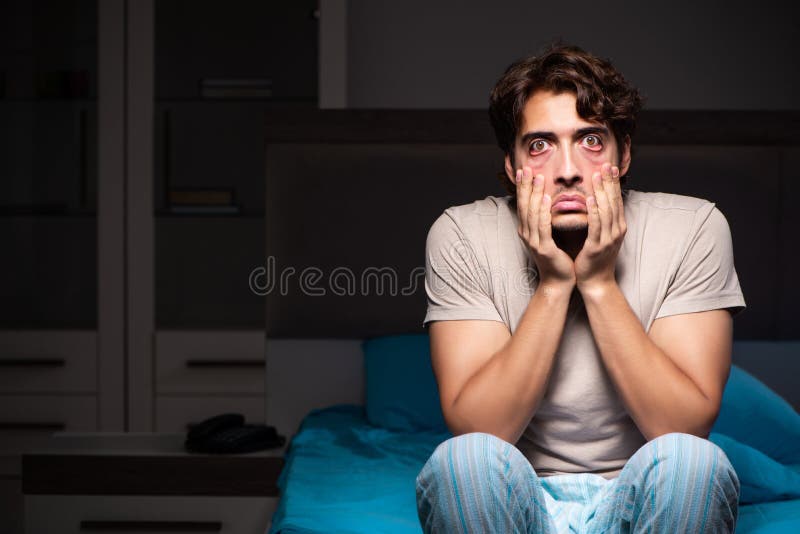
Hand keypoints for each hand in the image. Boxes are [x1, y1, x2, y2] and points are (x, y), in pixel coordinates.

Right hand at [516, 166, 575, 287]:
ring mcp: (534, 242)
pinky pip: (543, 226)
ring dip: (535, 194)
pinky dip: (544, 212)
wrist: (559, 281)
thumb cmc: (558, 258)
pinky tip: (547, 199)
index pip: (523, 204)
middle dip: (525, 186)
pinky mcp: (544, 248)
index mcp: (528, 230)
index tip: (524, 170)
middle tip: (526, 168)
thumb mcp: (549, 235)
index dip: (523, 187)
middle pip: (524, 206)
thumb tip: (550, 200)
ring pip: (532, 213)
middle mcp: (527, 234)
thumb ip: (546, 219)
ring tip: (537, 177)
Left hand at [575, 162, 625, 293]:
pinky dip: (594, 212)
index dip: (613, 183)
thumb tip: (594, 201)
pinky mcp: (598, 247)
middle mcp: (616, 230)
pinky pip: (596, 226)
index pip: (616, 200)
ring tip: (596, 176)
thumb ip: (599, 219)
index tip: (608, 166)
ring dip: (601, 192)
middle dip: (609, 182)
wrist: (595, 282)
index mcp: (617, 226)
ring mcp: (609, 239)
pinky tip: (589, 200)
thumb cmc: (594, 258)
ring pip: (606, 211)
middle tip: (605, 164)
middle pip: (614, 201)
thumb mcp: (600, 235)